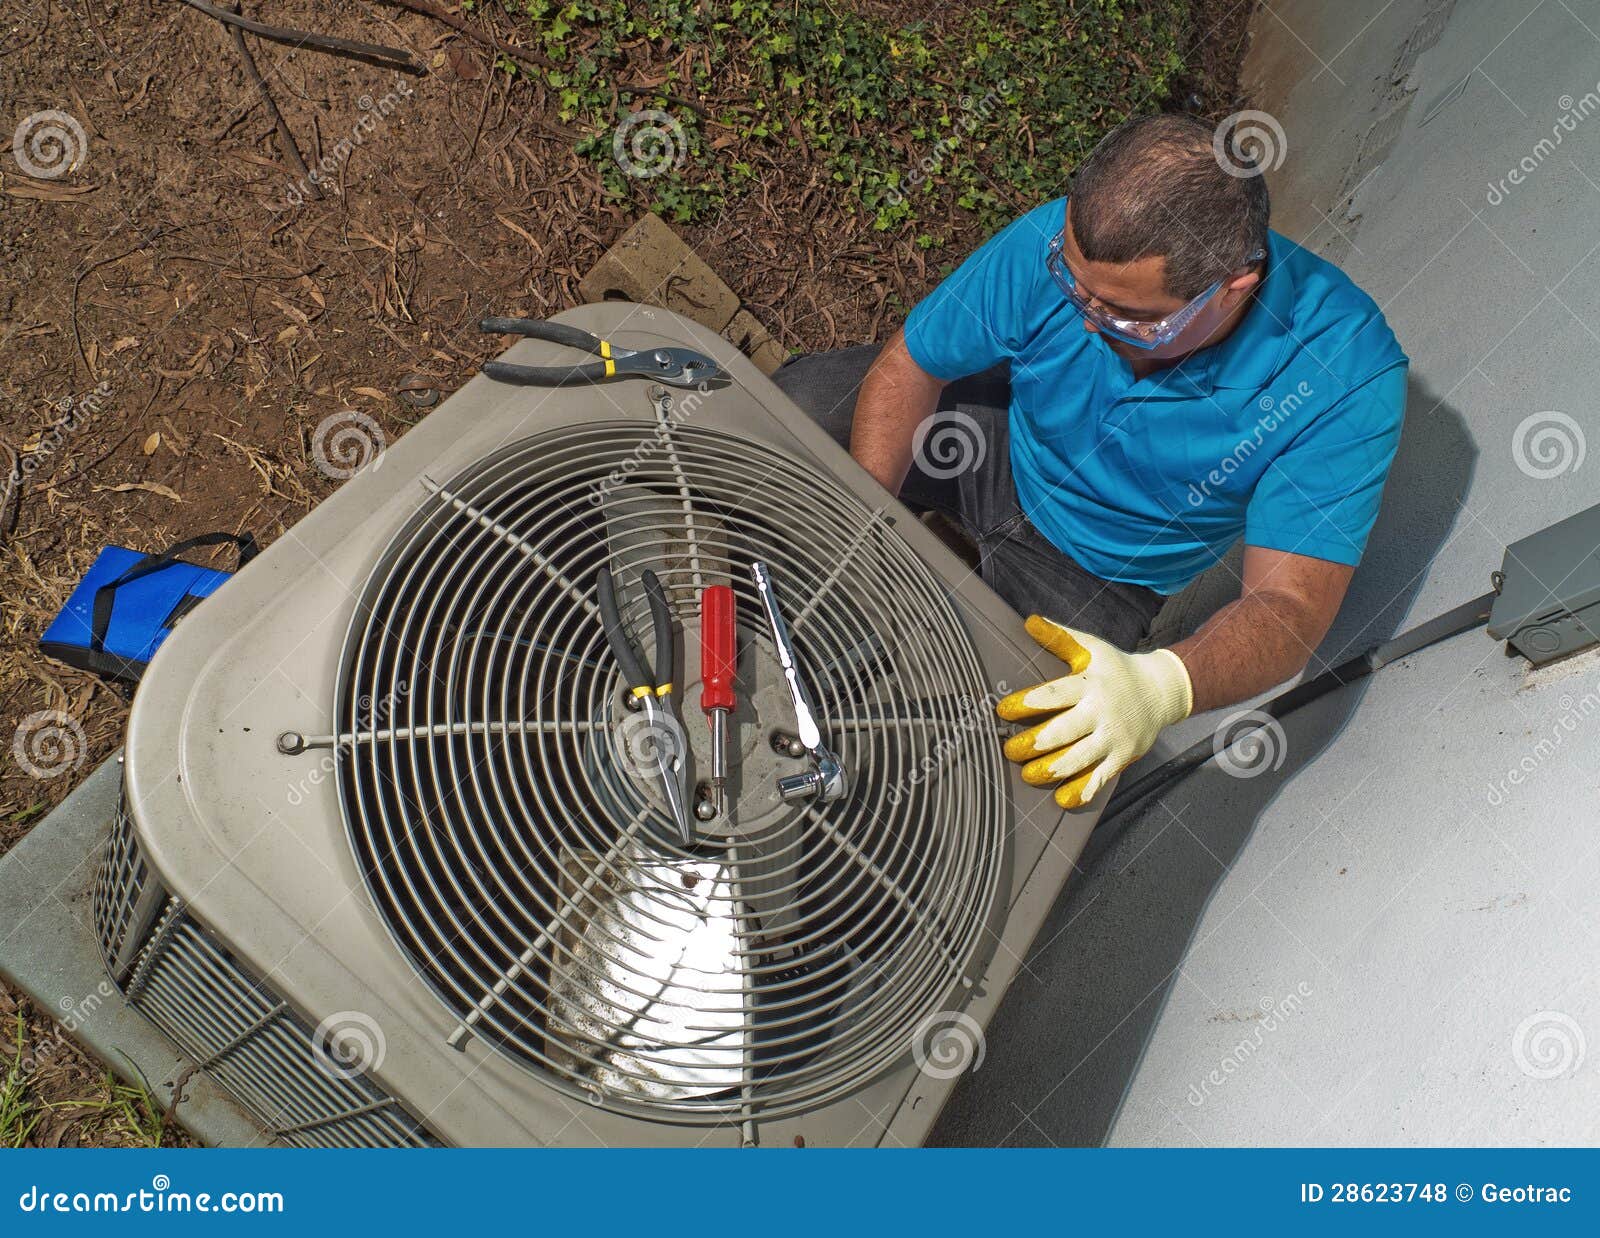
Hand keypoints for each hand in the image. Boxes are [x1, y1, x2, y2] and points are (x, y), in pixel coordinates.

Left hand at [996, 616, 1192, 808]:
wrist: (1162, 691)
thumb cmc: (1117, 669)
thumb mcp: (1091, 648)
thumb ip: (1059, 638)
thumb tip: (1028, 621)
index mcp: (1090, 683)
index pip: (1054, 694)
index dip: (1026, 703)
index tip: (1002, 710)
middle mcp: (1101, 711)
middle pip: (1062, 732)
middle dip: (1032, 744)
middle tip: (1009, 750)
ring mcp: (1113, 737)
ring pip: (1077, 759)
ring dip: (1048, 770)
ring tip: (1027, 774)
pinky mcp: (1122, 757)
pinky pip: (1099, 778)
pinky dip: (1080, 791)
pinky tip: (1060, 798)